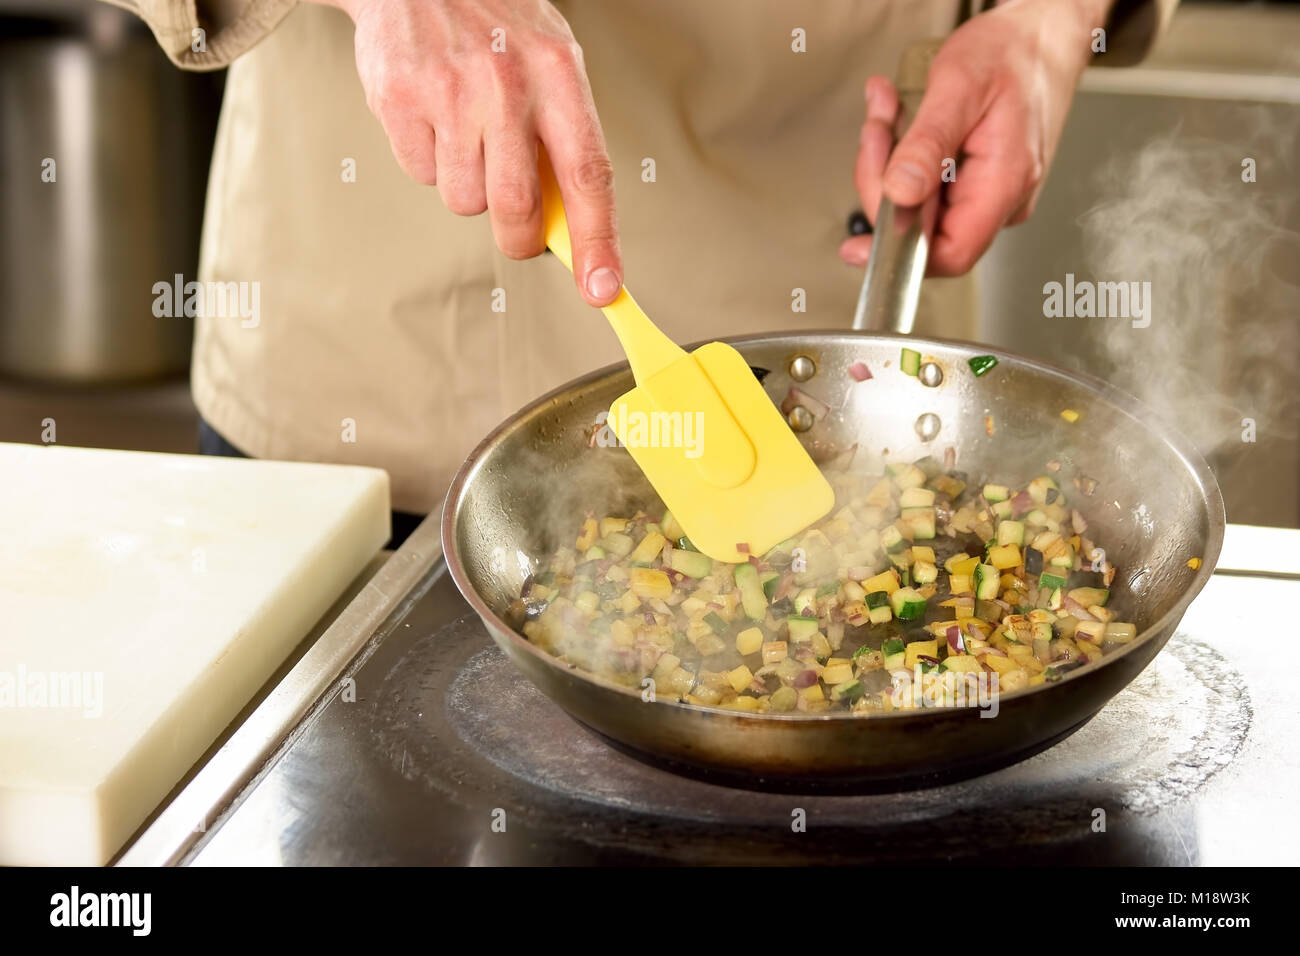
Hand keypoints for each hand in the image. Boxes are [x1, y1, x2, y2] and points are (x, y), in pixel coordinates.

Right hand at [312, 0, 621, 304]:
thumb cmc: (493, 23)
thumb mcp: (549, 63)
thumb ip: (564, 139)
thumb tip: (571, 227)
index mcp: (558, 73)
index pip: (588, 176)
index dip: (598, 241)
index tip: (603, 289)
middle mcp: (507, 82)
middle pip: (515, 208)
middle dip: (517, 237)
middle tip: (515, 227)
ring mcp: (449, 91)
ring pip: (464, 199)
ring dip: (467, 184)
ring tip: (465, 130)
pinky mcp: (399, 99)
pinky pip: (421, 173)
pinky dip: (428, 159)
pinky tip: (432, 115)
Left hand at [841, 0, 1110, 276]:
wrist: (1044, 31)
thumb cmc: (1017, 51)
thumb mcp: (961, 87)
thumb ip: (928, 145)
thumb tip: (899, 195)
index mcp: (1005, 182)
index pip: (950, 253)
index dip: (902, 255)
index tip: (859, 245)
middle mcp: (1001, 198)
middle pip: (923, 228)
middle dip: (883, 181)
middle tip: (876, 129)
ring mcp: (989, 192)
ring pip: (918, 205)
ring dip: (889, 161)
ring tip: (887, 111)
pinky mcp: (975, 180)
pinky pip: (926, 186)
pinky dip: (904, 155)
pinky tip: (900, 118)